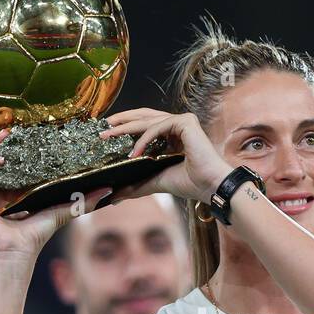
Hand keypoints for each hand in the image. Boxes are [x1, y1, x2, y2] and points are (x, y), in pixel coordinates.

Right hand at [0, 127, 110, 257]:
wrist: (18, 251)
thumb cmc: (37, 235)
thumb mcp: (62, 210)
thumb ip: (82, 200)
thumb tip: (108, 191)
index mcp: (11, 188)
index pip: (10, 159)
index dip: (15, 144)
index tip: (26, 131)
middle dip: (0, 139)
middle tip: (13, 128)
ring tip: (4, 137)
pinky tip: (0, 158)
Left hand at [99, 109, 232, 202]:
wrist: (210, 186)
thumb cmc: (191, 184)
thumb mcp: (156, 181)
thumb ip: (137, 186)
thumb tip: (115, 197)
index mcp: (172, 135)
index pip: (145, 124)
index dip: (126, 125)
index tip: (108, 131)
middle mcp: (177, 125)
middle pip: (144, 116)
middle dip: (122, 120)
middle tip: (103, 126)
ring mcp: (182, 121)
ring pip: (148, 120)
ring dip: (126, 127)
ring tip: (108, 135)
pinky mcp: (186, 122)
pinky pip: (158, 126)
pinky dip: (144, 138)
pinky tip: (134, 152)